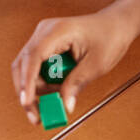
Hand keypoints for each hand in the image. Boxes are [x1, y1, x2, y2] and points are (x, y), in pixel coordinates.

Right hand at [11, 8, 138, 122]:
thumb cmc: (109, 37)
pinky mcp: (46, 45)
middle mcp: (44, 32)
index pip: (33, 57)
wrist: (116, 24)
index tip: (27, 103)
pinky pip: (35, 67)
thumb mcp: (96, 65)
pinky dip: (42, 82)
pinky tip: (56, 90)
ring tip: (55, 100)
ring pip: (26, 68)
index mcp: (57, 31)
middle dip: (27, 91)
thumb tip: (64, 105)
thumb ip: (77, 84)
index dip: (27, 82)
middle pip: (23, 64)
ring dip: (36, 88)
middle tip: (36, 115)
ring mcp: (43, 37)